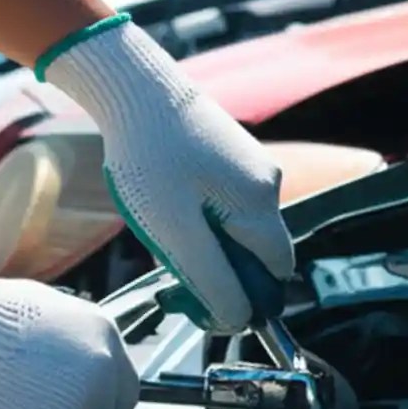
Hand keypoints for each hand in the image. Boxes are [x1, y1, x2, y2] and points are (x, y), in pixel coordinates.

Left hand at [41, 16, 294, 333]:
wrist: (132, 88)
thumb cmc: (149, 159)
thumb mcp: (177, 234)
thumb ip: (214, 281)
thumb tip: (240, 320)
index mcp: (261, 206)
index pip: (275, 274)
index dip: (244, 296)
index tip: (199, 299)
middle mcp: (267, 183)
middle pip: (257, 252)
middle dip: (220, 268)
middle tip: (171, 262)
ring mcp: (250, 164)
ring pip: (238, 227)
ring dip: (205, 241)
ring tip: (160, 225)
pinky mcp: (229, 152)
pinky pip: (224, 201)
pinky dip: (198, 215)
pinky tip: (162, 201)